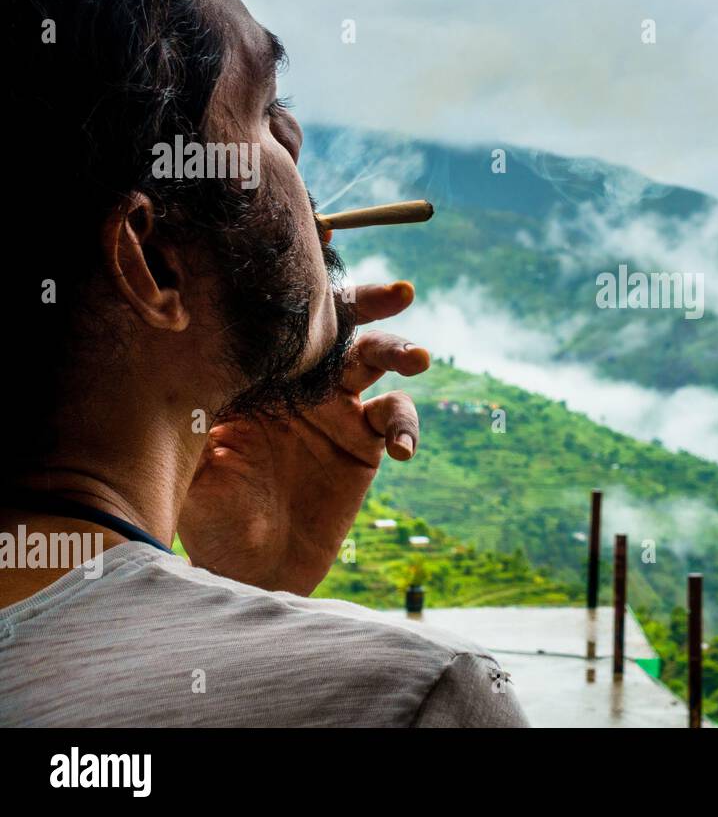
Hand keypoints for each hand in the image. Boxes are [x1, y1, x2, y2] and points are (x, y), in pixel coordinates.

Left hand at [179, 281, 429, 594]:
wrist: (252, 566)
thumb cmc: (210, 514)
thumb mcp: (190, 465)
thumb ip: (198, 423)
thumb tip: (195, 379)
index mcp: (256, 371)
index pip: (281, 318)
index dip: (304, 287)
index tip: (324, 260)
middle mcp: (300, 380)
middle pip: (339, 326)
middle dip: (369, 303)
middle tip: (399, 294)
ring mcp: (337, 408)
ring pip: (374, 361)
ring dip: (399, 351)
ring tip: (418, 359)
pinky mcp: (366, 443)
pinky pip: (393, 420)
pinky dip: (405, 427)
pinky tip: (402, 449)